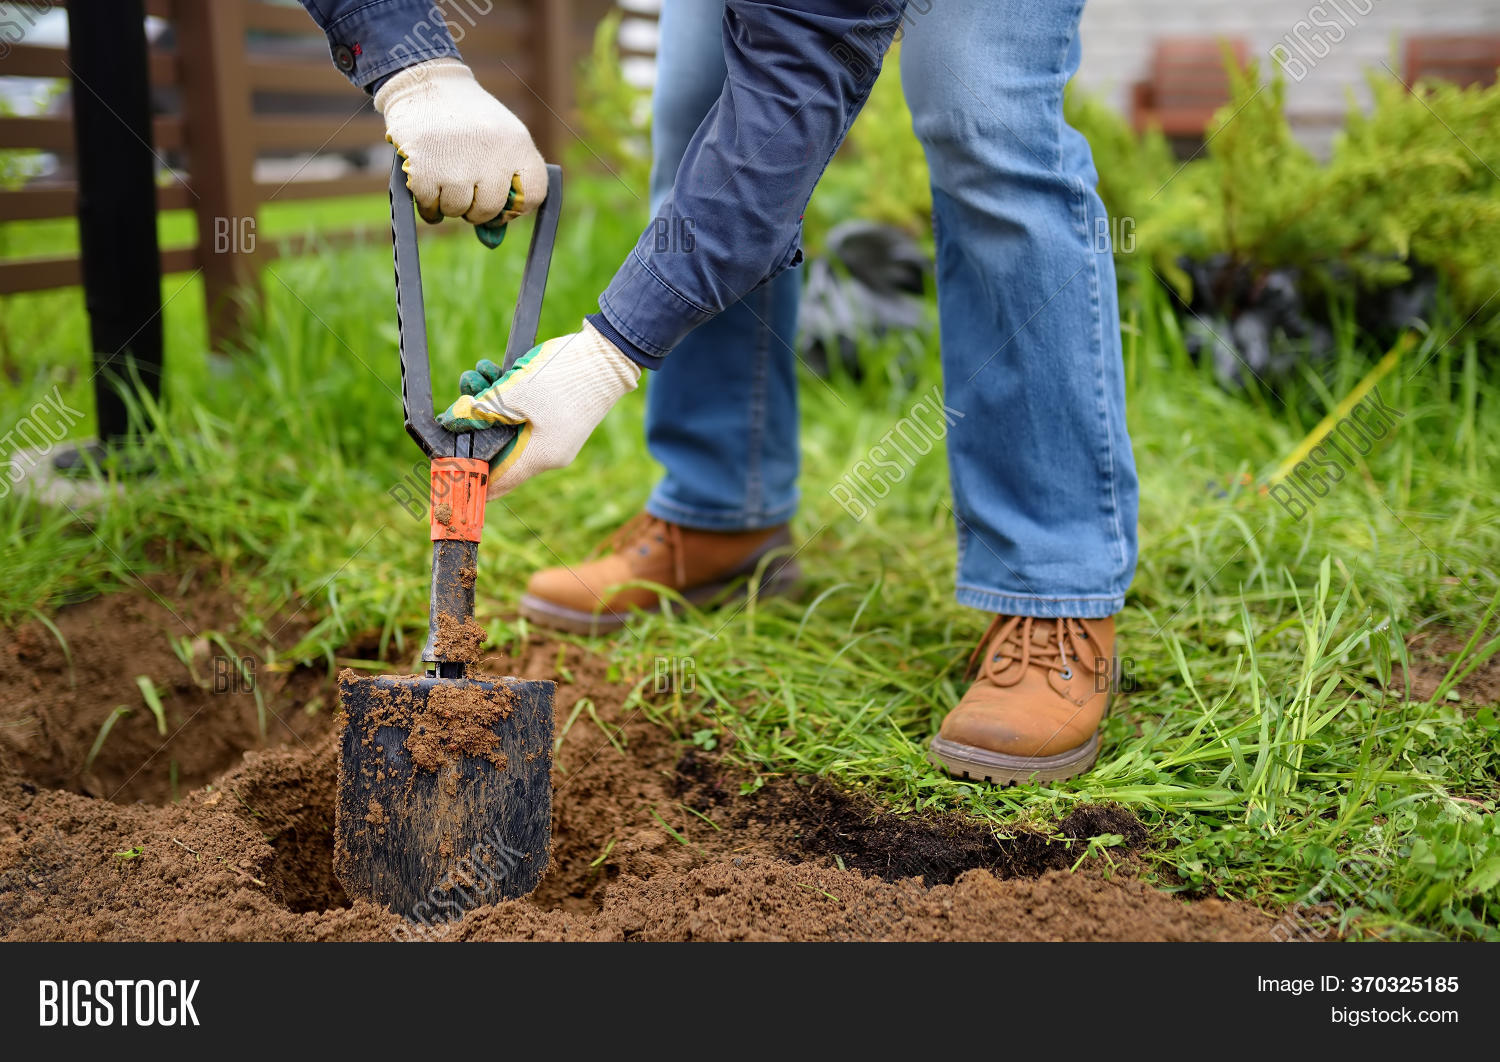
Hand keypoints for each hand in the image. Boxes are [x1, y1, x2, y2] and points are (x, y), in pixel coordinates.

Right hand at [376, 58, 546, 242]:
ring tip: (443, 180)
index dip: (517, 208)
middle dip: (476, 210)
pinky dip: (427, 205)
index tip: (502, 206)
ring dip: (448, 205)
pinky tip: (425, 185)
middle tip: (465, 194)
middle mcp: (492, 153)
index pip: (534, 194)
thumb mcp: (495, 139)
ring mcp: (458, 162)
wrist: (426, 81)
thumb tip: (491, 239)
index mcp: (518, 144)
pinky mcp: (426, 168)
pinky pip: (431, 207)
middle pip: (491, 209)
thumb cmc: (466, 119)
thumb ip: (502, 183)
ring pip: (459, 211)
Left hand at [437, 322, 640, 498]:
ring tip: (477, 374)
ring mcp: (557, 437)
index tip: (447, 466)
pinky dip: (509, 399)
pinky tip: (496, 373)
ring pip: (510, 428)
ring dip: (489, 404)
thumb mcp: (514, 393)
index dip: (469, 476)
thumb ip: (481, 411)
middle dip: (476, 424)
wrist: (609, 354)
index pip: (496, 482)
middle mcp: (549, 454)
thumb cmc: (563, 376)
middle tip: (459, 401)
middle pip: (499, 449)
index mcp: (539, 457)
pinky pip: (526, 417)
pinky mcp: (561, 420)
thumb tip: (454, 421)